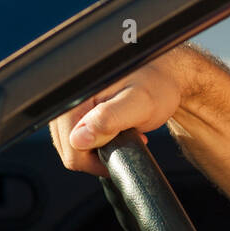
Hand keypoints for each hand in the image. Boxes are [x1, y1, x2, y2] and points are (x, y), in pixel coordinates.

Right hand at [49, 46, 195, 175]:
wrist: (163, 73)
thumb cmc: (156, 85)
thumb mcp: (139, 103)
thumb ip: (110, 119)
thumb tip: (79, 139)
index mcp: (75, 96)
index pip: (71, 149)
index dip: (98, 157)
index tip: (122, 145)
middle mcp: (66, 99)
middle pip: (69, 149)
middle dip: (99, 150)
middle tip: (125, 134)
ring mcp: (69, 105)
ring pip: (74, 145)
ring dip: (98, 145)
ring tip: (121, 130)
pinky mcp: (76, 110)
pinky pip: (79, 136)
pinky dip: (97, 138)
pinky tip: (113, 128)